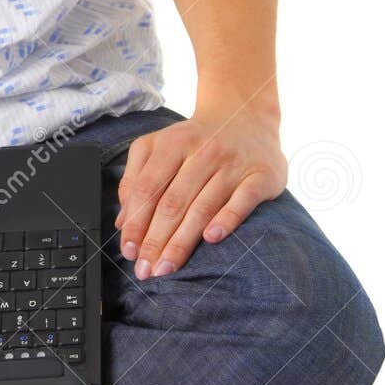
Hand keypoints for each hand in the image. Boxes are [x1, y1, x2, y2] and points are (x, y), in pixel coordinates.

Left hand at [115, 107, 286, 278]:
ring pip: (202, 207)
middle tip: (144, 270)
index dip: (136, 223)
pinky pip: (242, 201)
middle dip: (155, 240)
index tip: (128, 251)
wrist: (246, 115)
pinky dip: (226, 220)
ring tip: (166, 267)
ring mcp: (233, 164)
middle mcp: (203, 151)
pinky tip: (210, 239)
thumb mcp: (159, 147)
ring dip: (182, 242)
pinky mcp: (261, 175)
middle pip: (172, 203)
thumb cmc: (196, 140)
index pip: (147, 189)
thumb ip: (136, 178)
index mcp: (173, 143)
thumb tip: (123, 221)